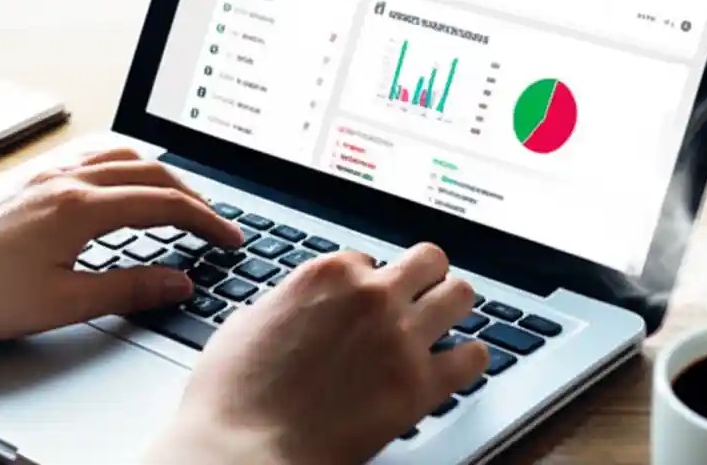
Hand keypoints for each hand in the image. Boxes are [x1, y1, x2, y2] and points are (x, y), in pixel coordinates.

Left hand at [0, 148, 242, 343]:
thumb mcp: (63, 303)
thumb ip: (129, 289)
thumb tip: (178, 282)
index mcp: (81, 208)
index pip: (165, 205)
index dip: (207, 222)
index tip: (231, 240)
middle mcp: (66, 181)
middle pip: (151, 174)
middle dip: (193, 197)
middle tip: (216, 224)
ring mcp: (44, 177)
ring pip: (120, 158)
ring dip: (158, 176)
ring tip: (179, 201)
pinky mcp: (27, 184)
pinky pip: (89, 158)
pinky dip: (122, 167)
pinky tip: (119, 186)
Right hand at [147, 244, 488, 464]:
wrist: (244, 450)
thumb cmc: (233, 394)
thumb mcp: (248, 321)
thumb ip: (289, 302)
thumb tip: (302, 305)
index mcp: (327, 274)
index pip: (368, 260)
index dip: (365, 286)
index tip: (362, 308)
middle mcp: (371, 295)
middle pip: (428, 260)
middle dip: (423, 279)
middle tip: (418, 301)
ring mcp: (401, 337)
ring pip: (461, 294)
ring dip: (452, 309)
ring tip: (443, 327)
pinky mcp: (421, 384)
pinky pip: (474, 356)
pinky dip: (467, 360)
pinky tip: (454, 368)